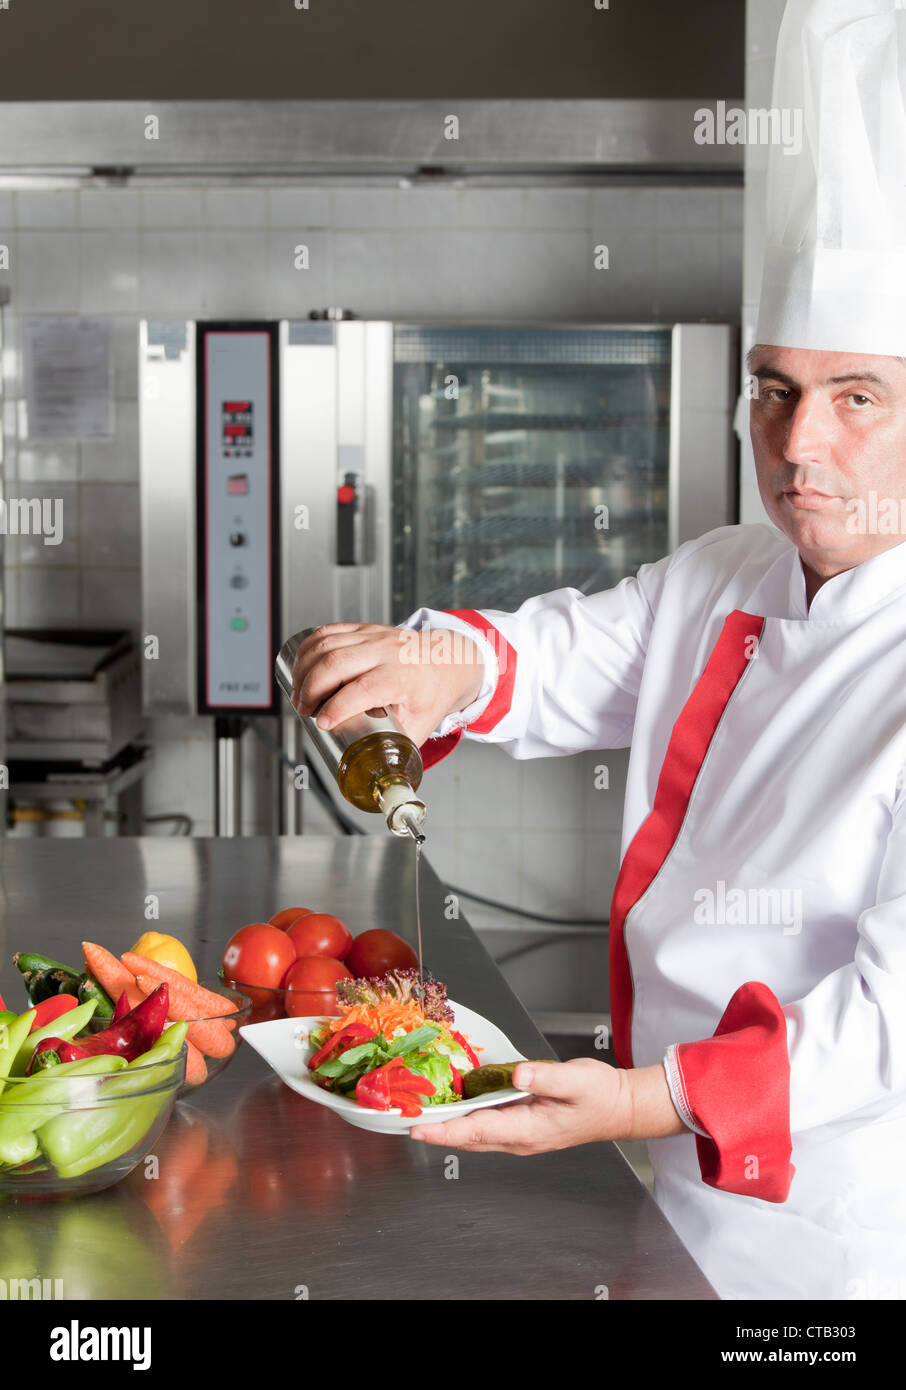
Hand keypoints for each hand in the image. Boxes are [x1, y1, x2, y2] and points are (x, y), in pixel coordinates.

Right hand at [290, 622, 484, 748]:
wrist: (449, 661)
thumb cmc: (433, 693)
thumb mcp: (421, 725)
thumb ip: (397, 750)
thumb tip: (378, 779)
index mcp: (403, 676)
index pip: (363, 688)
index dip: (337, 706)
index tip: (320, 722)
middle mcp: (387, 651)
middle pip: (337, 662)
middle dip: (311, 688)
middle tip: (303, 710)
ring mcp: (373, 636)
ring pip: (327, 644)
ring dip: (304, 670)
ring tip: (298, 695)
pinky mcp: (362, 630)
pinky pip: (326, 632)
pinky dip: (307, 650)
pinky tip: (300, 668)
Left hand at [409, 1058, 686, 1153]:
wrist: (620, 1108)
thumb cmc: (601, 1095)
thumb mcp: (575, 1079)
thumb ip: (544, 1077)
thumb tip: (518, 1074)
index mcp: (529, 1129)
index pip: (477, 1131)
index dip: (444, 1130)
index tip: (417, 1128)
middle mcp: (520, 1138)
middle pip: (468, 1137)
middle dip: (436, 1129)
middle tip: (402, 1119)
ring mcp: (520, 1136)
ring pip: (475, 1134)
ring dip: (448, 1126)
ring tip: (419, 1113)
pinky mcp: (522, 1127)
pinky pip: (487, 1125)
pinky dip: (466, 1118)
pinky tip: (454, 1105)